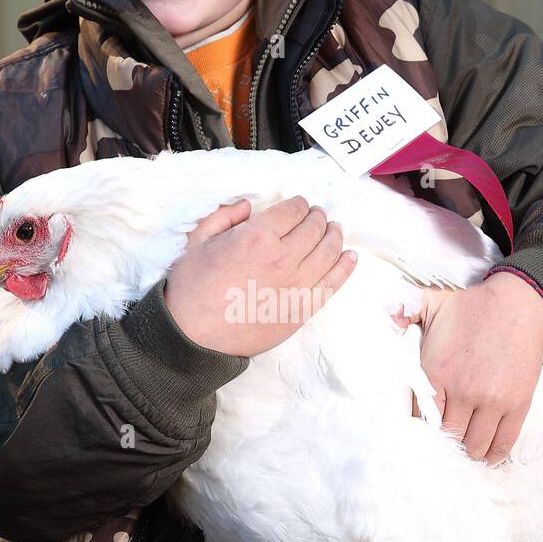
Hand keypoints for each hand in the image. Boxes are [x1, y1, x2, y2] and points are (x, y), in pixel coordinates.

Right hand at [163, 196, 357, 357]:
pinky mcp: (302, 309)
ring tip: (336, 230)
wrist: (194, 337)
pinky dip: (345, 267)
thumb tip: (247, 206)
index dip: (300, 204)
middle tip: (318, 215)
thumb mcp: (197, 241)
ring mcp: (296, 286)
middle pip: (314, 228)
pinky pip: (333, 283)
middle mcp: (283, 258)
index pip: (293, 210)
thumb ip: (224, 216)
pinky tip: (350, 257)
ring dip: (335, 236)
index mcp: (257, 236)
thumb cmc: (192, 290)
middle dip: (318, 217)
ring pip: (329, 252)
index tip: (300, 205)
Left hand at [395, 272, 542, 463]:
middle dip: (444, 442)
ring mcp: (492, 400)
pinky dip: (494, 455)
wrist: (520, 304)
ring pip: (474, 445)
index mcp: (437, 370)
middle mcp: (463, 390)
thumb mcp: (433, 303)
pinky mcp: (517, 405)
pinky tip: (486, 456)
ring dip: (467, 451)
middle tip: (443, 445)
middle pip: (447, 435)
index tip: (422, 433)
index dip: (421, 427)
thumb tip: (387, 312)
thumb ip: (406, 310)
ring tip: (464, 450)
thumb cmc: (473, 307)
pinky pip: (503, 442)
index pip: (421, 416)